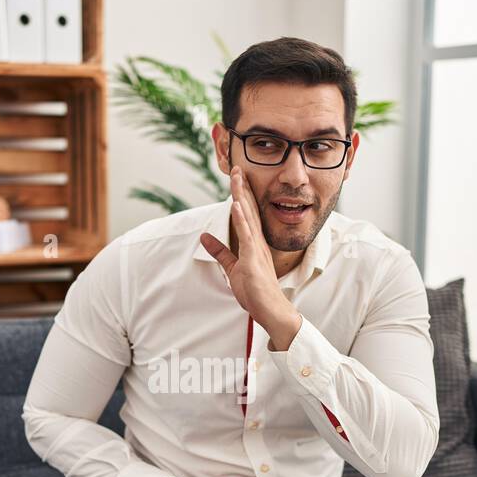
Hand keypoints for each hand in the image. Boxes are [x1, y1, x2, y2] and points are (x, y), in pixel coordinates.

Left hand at [199, 168, 302, 349]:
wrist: (271, 310)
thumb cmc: (256, 291)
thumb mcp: (232, 268)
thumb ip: (220, 251)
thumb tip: (204, 236)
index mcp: (254, 243)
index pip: (246, 213)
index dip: (241, 194)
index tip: (237, 177)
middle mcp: (257, 241)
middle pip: (248, 209)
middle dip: (242, 187)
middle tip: (237, 167)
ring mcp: (256, 249)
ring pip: (247, 216)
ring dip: (241, 196)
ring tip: (236, 177)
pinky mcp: (253, 259)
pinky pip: (247, 235)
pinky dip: (241, 219)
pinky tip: (236, 204)